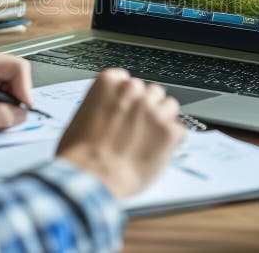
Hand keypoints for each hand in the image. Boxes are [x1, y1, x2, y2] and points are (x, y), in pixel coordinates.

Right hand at [56, 69, 185, 198]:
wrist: (91, 177)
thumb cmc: (80, 154)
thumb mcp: (80, 117)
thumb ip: (101, 106)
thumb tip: (109, 112)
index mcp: (110, 82)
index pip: (128, 80)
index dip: (128, 99)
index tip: (125, 110)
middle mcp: (133, 91)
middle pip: (151, 91)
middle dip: (147, 108)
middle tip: (138, 128)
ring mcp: (153, 110)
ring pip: (169, 106)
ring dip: (162, 119)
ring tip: (150, 138)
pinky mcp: (169, 131)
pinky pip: (179, 129)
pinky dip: (172, 140)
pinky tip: (158, 150)